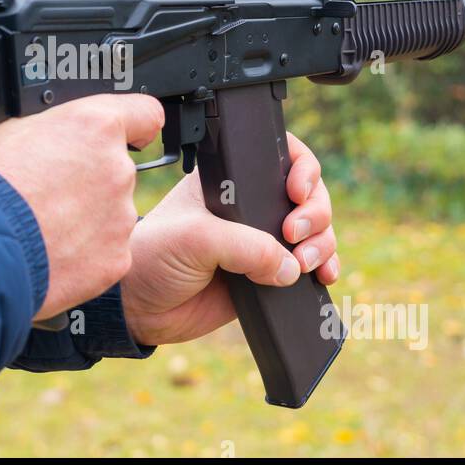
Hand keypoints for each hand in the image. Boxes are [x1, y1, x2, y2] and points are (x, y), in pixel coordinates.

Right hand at [0, 94, 163, 320]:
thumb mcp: (4, 130)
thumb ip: (46, 128)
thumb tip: (47, 132)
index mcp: (94, 126)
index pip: (145, 114)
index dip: (135, 125)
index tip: (131, 136)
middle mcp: (117, 169)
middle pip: (118, 170)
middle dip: (91, 182)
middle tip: (50, 195)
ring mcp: (120, 217)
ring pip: (112, 215)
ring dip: (86, 220)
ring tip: (43, 228)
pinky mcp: (115, 259)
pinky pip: (105, 252)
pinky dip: (83, 255)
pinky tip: (50, 254)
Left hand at [120, 133, 337, 345]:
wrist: (139, 309)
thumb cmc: (154, 257)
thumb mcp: (196, 238)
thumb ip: (247, 247)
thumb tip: (290, 266)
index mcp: (231, 179)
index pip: (282, 155)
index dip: (302, 168)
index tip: (297, 191)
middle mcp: (252, 205)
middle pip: (310, 194)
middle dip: (316, 212)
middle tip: (294, 233)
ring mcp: (263, 240)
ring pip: (316, 231)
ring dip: (322, 244)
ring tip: (304, 264)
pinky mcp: (269, 275)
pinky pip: (310, 267)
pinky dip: (324, 268)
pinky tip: (324, 276)